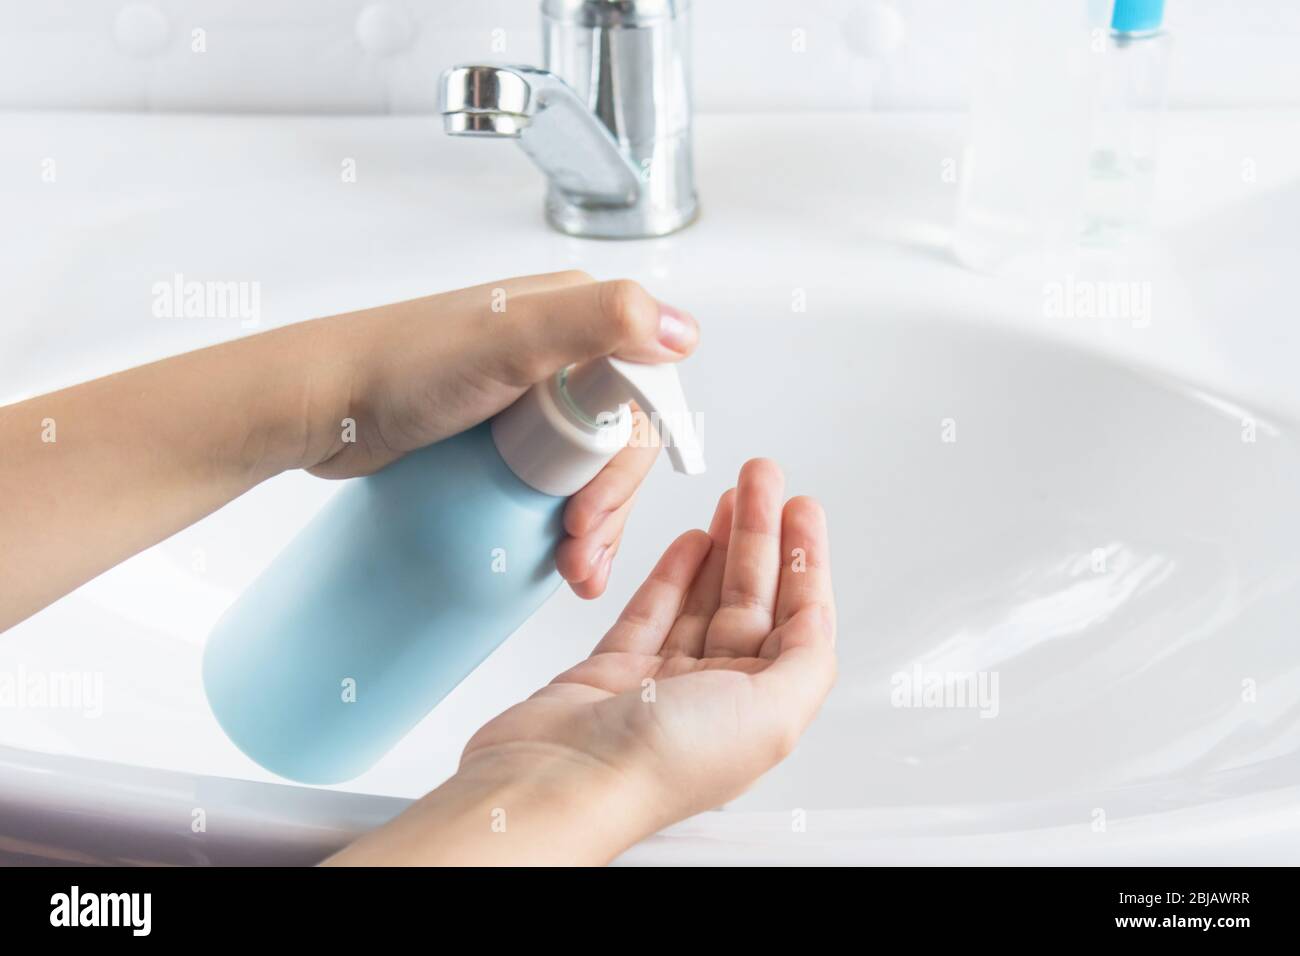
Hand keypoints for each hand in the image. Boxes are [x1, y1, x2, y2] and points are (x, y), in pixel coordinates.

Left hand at [300, 271, 699, 597]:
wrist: (319, 405)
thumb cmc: (404, 369)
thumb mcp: (512, 339)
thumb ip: (602, 320)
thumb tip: (685, 333)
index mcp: (576, 316)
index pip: (644, 396)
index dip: (631, 463)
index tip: (594, 512)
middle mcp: (559, 350)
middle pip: (620, 440)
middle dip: (611, 505)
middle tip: (578, 555)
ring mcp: (527, 395)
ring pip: (589, 465)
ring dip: (595, 522)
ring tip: (571, 571)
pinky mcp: (498, 432)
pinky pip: (551, 478)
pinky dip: (564, 519)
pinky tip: (559, 554)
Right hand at [327, 459, 835, 864]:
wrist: (555, 781)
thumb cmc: (654, 766)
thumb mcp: (769, 714)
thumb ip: (805, 663)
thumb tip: (820, 620)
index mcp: (760, 710)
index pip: (797, 619)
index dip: (803, 560)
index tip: (803, 510)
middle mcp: (716, 696)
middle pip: (750, 598)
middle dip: (762, 534)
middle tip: (764, 479)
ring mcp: (662, 682)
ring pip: (704, 597)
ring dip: (724, 544)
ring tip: (733, 493)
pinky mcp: (613, 670)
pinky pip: (654, 610)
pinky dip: (674, 573)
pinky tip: (691, 541)